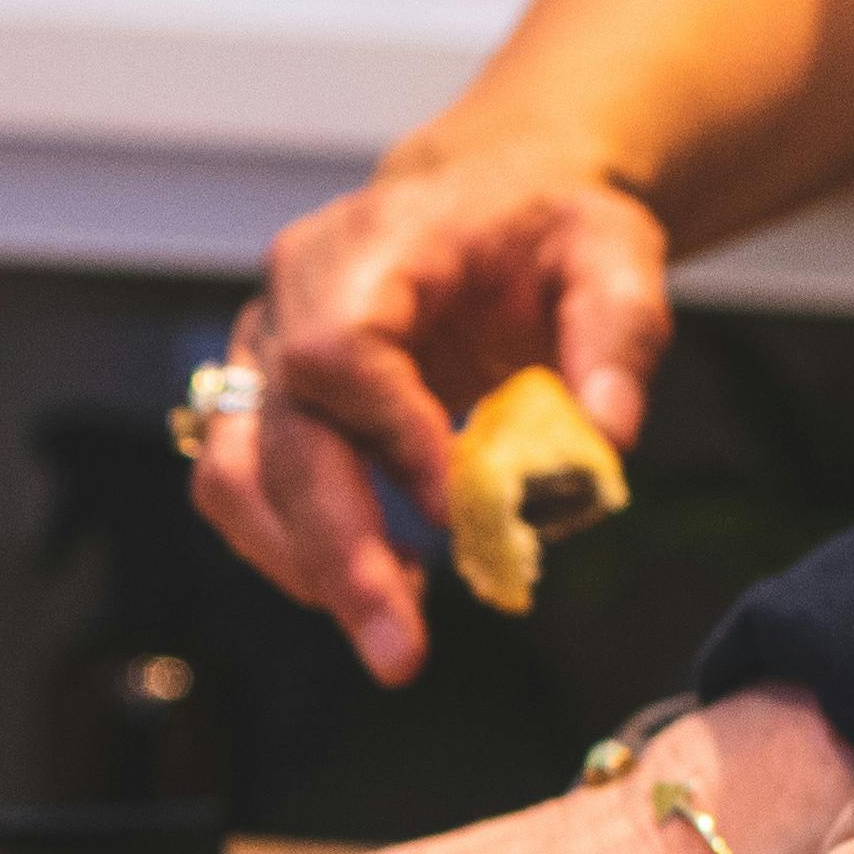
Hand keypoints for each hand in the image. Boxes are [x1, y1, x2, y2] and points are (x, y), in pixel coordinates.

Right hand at [187, 127, 669, 684]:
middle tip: (401, 653)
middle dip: (338, 555)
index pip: (339, 352)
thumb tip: (603, 447)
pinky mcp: (258, 409)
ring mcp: (259, 357)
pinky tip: (382, 582)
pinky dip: (302, 554)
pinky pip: (244, 496)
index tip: (459, 514)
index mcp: (367, 245)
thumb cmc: (544, 227)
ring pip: (235, 480)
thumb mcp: (614, 250)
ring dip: (305, 567)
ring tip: (396, 624)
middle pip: (277, 441)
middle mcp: (287, 300)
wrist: (489, 201)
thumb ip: (618, 336)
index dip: (388, 438)